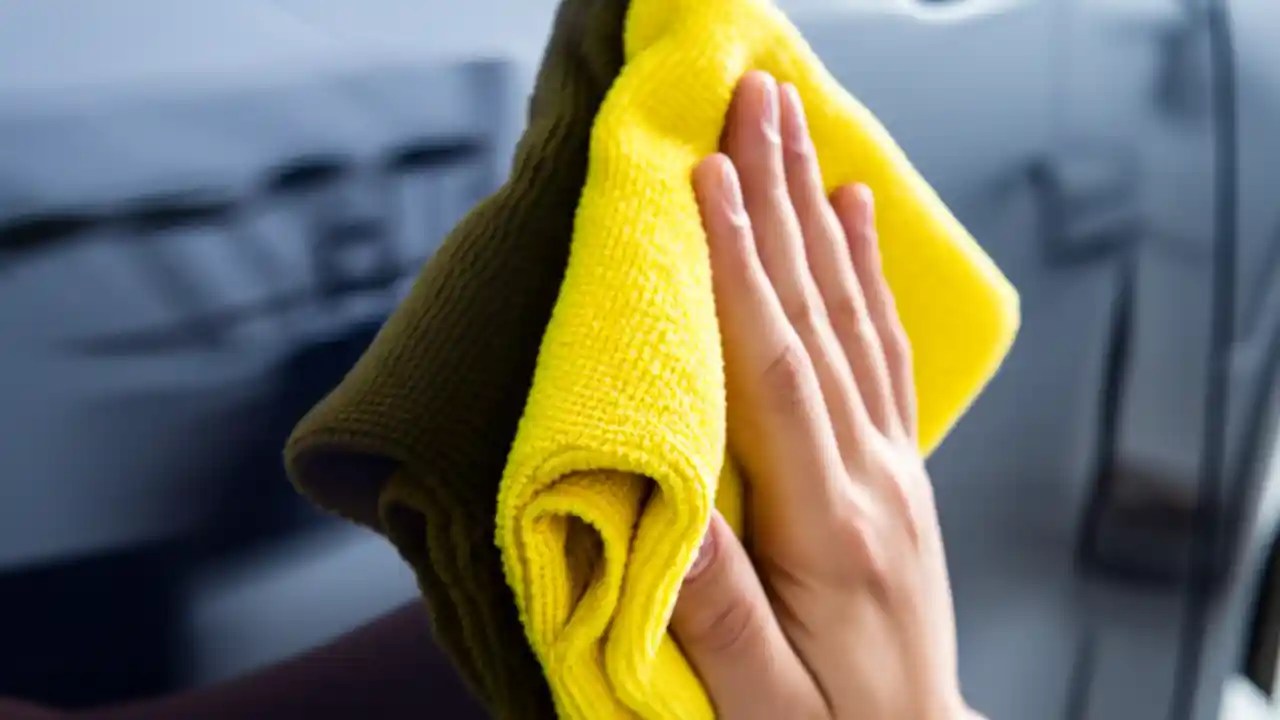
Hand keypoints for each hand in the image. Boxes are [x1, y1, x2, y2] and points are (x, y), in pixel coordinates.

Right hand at [672, 71, 976, 719]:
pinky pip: (880, 350)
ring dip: (818, 215)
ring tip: (795, 131)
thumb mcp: (760, 702)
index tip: (707, 183)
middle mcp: (872, 476)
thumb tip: (665, 507)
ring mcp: (892, 465)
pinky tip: (850, 217)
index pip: (777, 373)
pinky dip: (863, 274)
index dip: (739, 273)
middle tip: (756, 105)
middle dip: (782, 202)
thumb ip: (715, 611)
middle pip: (820, 315)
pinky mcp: (893, 468)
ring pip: (852, 316)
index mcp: (831, 524)